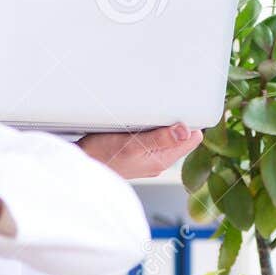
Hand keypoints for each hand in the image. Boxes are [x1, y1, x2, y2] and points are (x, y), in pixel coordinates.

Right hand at [78, 122, 200, 180]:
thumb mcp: (133, 144)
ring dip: (162, 126)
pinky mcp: (139, 156)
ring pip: (168, 138)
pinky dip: (150, 131)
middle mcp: (159, 161)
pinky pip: (154, 140)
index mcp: (162, 160)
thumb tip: (185, 131)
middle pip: (181, 138)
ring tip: (149, 118)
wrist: (83, 164)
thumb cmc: (103, 156)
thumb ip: (160, 139)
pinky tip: (139, 126)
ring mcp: (149, 160)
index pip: (192, 139)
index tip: (180, 111)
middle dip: (176, 123)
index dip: (190, 123)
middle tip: (163, 111)